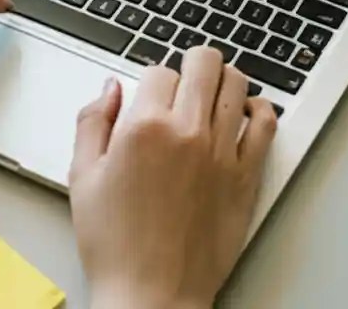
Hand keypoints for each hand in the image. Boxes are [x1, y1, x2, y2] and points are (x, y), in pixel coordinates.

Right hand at [69, 47, 277, 308]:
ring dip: (223, 80)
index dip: (150, 79)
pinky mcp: (246, 176)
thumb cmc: (114, 244)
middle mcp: (187, 132)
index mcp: (143, 128)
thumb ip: (93, 123)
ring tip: (213, 92)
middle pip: (203, 61)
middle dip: (192, 63)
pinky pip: (266, 124)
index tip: (149, 98)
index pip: (157, 70)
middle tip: (185, 80)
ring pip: (237, 83)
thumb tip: (110, 89)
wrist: (151, 294)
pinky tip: (246, 113)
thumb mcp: (82, 177)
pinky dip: (259, 110)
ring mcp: (222, 152)